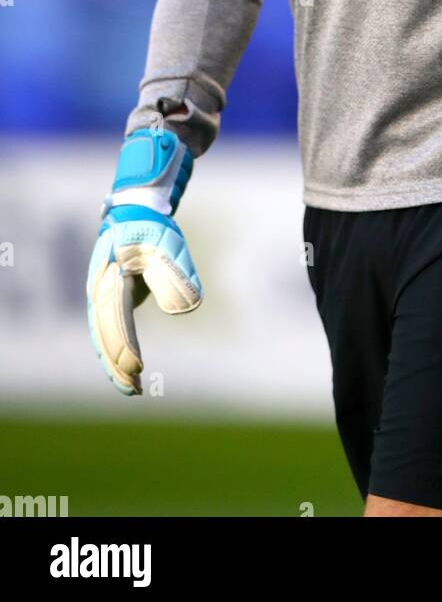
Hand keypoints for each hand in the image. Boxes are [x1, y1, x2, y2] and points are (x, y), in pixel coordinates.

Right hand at [86, 203, 202, 395]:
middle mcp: (99, 291)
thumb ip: (175, 275)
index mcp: (109, 277)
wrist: (134, 211)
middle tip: (134, 390)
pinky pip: (109, 333)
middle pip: (103, 335)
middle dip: (116, 364)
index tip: (137, 368)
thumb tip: (183, 311)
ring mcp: (100, 297)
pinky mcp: (108, 302)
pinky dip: (117, 352)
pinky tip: (130, 370)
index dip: (124, 344)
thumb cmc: (151, 226)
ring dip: (114, 364)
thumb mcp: (167, 244)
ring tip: (132, 390)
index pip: (115, 318)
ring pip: (103, 338)